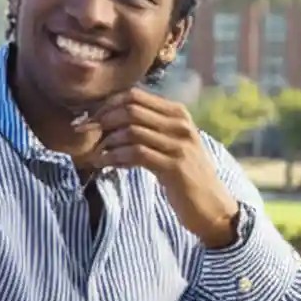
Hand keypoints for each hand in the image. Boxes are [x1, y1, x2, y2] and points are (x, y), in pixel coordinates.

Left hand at [84, 88, 239, 247]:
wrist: (212, 206)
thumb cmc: (183, 173)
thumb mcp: (167, 143)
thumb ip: (144, 127)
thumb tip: (104, 118)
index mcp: (177, 113)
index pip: (134, 95)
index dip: (107, 105)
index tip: (91, 119)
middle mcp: (180, 124)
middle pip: (130, 109)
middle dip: (103, 121)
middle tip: (87, 135)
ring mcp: (179, 145)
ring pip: (131, 131)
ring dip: (107, 143)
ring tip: (97, 154)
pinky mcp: (175, 166)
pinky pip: (136, 153)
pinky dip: (115, 157)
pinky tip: (106, 164)